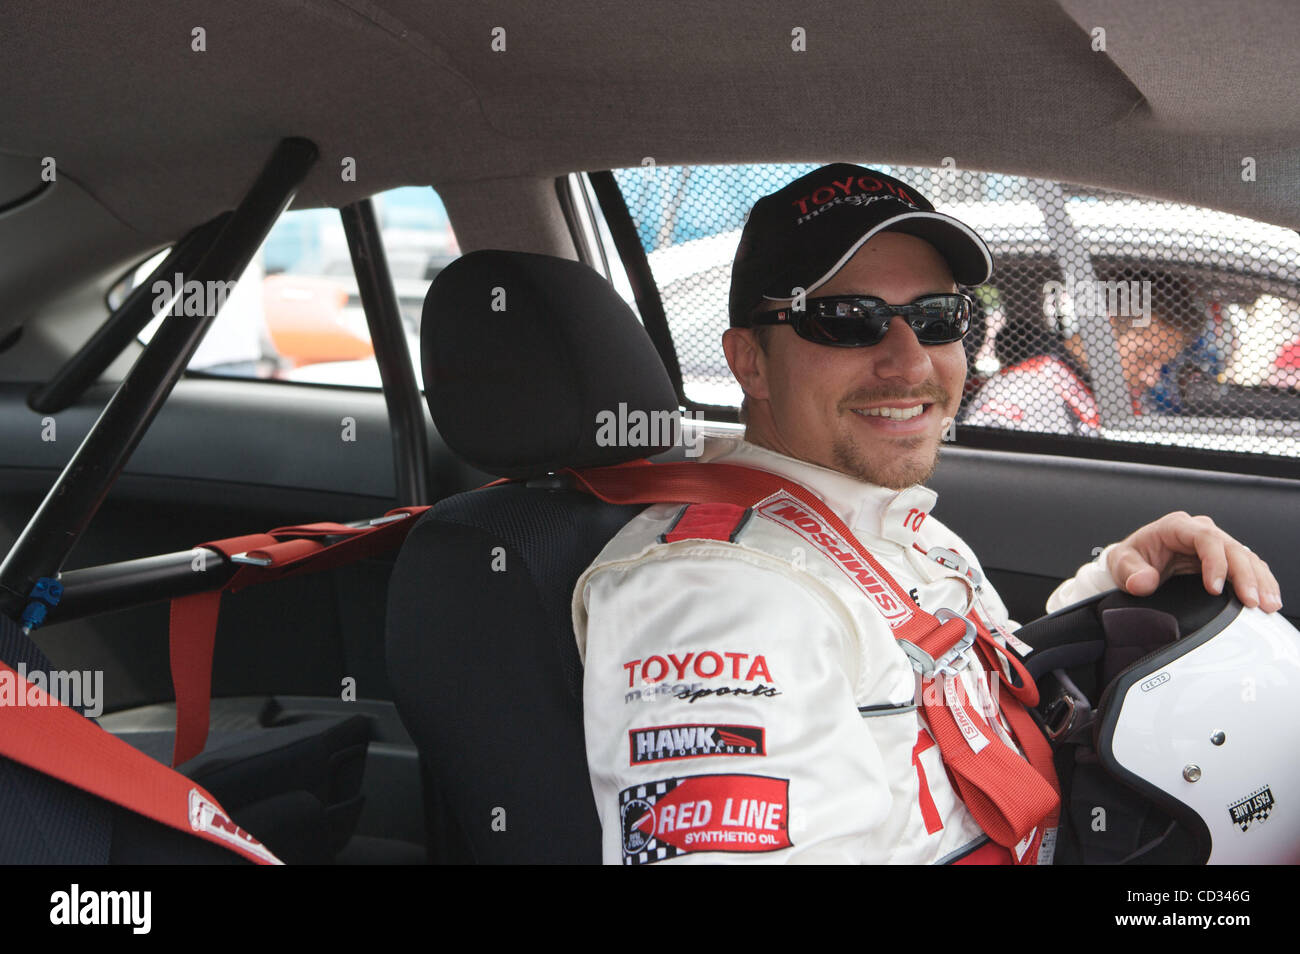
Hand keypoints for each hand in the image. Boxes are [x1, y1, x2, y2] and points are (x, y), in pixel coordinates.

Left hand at [1105, 511, 1281, 612]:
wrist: (1132, 563)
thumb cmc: (1131, 559)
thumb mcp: (1122, 564)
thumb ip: (1131, 572)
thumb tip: (1143, 582)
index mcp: (1177, 526)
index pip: (1205, 538)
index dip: (1215, 562)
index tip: (1215, 588)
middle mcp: (1199, 532)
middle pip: (1232, 548)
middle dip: (1246, 575)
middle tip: (1251, 601)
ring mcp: (1214, 545)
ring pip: (1246, 557)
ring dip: (1259, 581)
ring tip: (1267, 604)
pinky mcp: (1223, 559)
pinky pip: (1248, 566)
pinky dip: (1260, 582)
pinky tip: (1268, 598)